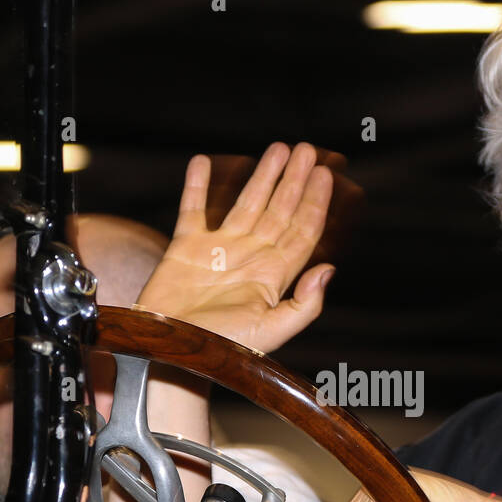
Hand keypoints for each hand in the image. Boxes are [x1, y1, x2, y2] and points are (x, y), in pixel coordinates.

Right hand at [137, 142, 335, 354]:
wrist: (171, 353)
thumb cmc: (220, 349)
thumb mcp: (271, 332)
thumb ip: (304, 305)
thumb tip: (330, 268)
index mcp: (272, 275)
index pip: (301, 231)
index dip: (314, 202)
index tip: (324, 174)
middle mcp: (249, 256)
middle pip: (279, 210)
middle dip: (294, 180)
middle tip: (307, 150)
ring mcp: (218, 249)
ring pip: (246, 202)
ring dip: (262, 175)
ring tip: (277, 149)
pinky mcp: (185, 247)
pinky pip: (193, 209)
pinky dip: (196, 184)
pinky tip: (202, 161)